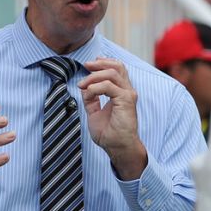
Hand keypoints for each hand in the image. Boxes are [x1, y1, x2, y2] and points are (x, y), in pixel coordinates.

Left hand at [79, 57, 145, 178]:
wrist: (117, 147)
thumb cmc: (109, 134)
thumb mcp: (94, 113)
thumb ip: (91, 100)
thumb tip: (84, 88)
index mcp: (121, 92)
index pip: (116, 69)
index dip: (103, 63)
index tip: (88, 65)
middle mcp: (127, 91)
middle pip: (117, 66)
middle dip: (99, 63)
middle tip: (86, 66)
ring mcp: (128, 94)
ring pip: (113, 73)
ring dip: (94, 76)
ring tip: (83, 84)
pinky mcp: (126, 100)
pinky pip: (109, 86)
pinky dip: (96, 87)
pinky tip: (89, 93)